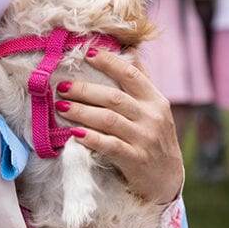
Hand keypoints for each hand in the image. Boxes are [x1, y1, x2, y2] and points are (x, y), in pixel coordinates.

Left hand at [56, 49, 183, 204]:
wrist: (167, 179)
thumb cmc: (155, 138)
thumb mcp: (155, 108)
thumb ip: (142, 80)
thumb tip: (129, 49)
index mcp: (155, 100)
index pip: (131, 75)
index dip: (109, 62)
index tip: (87, 53)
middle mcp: (152, 117)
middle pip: (114, 98)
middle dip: (85, 90)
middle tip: (62, 86)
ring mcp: (144, 139)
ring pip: (108, 120)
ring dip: (82, 112)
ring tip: (61, 106)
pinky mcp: (135, 160)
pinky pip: (109, 146)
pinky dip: (91, 138)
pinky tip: (74, 133)